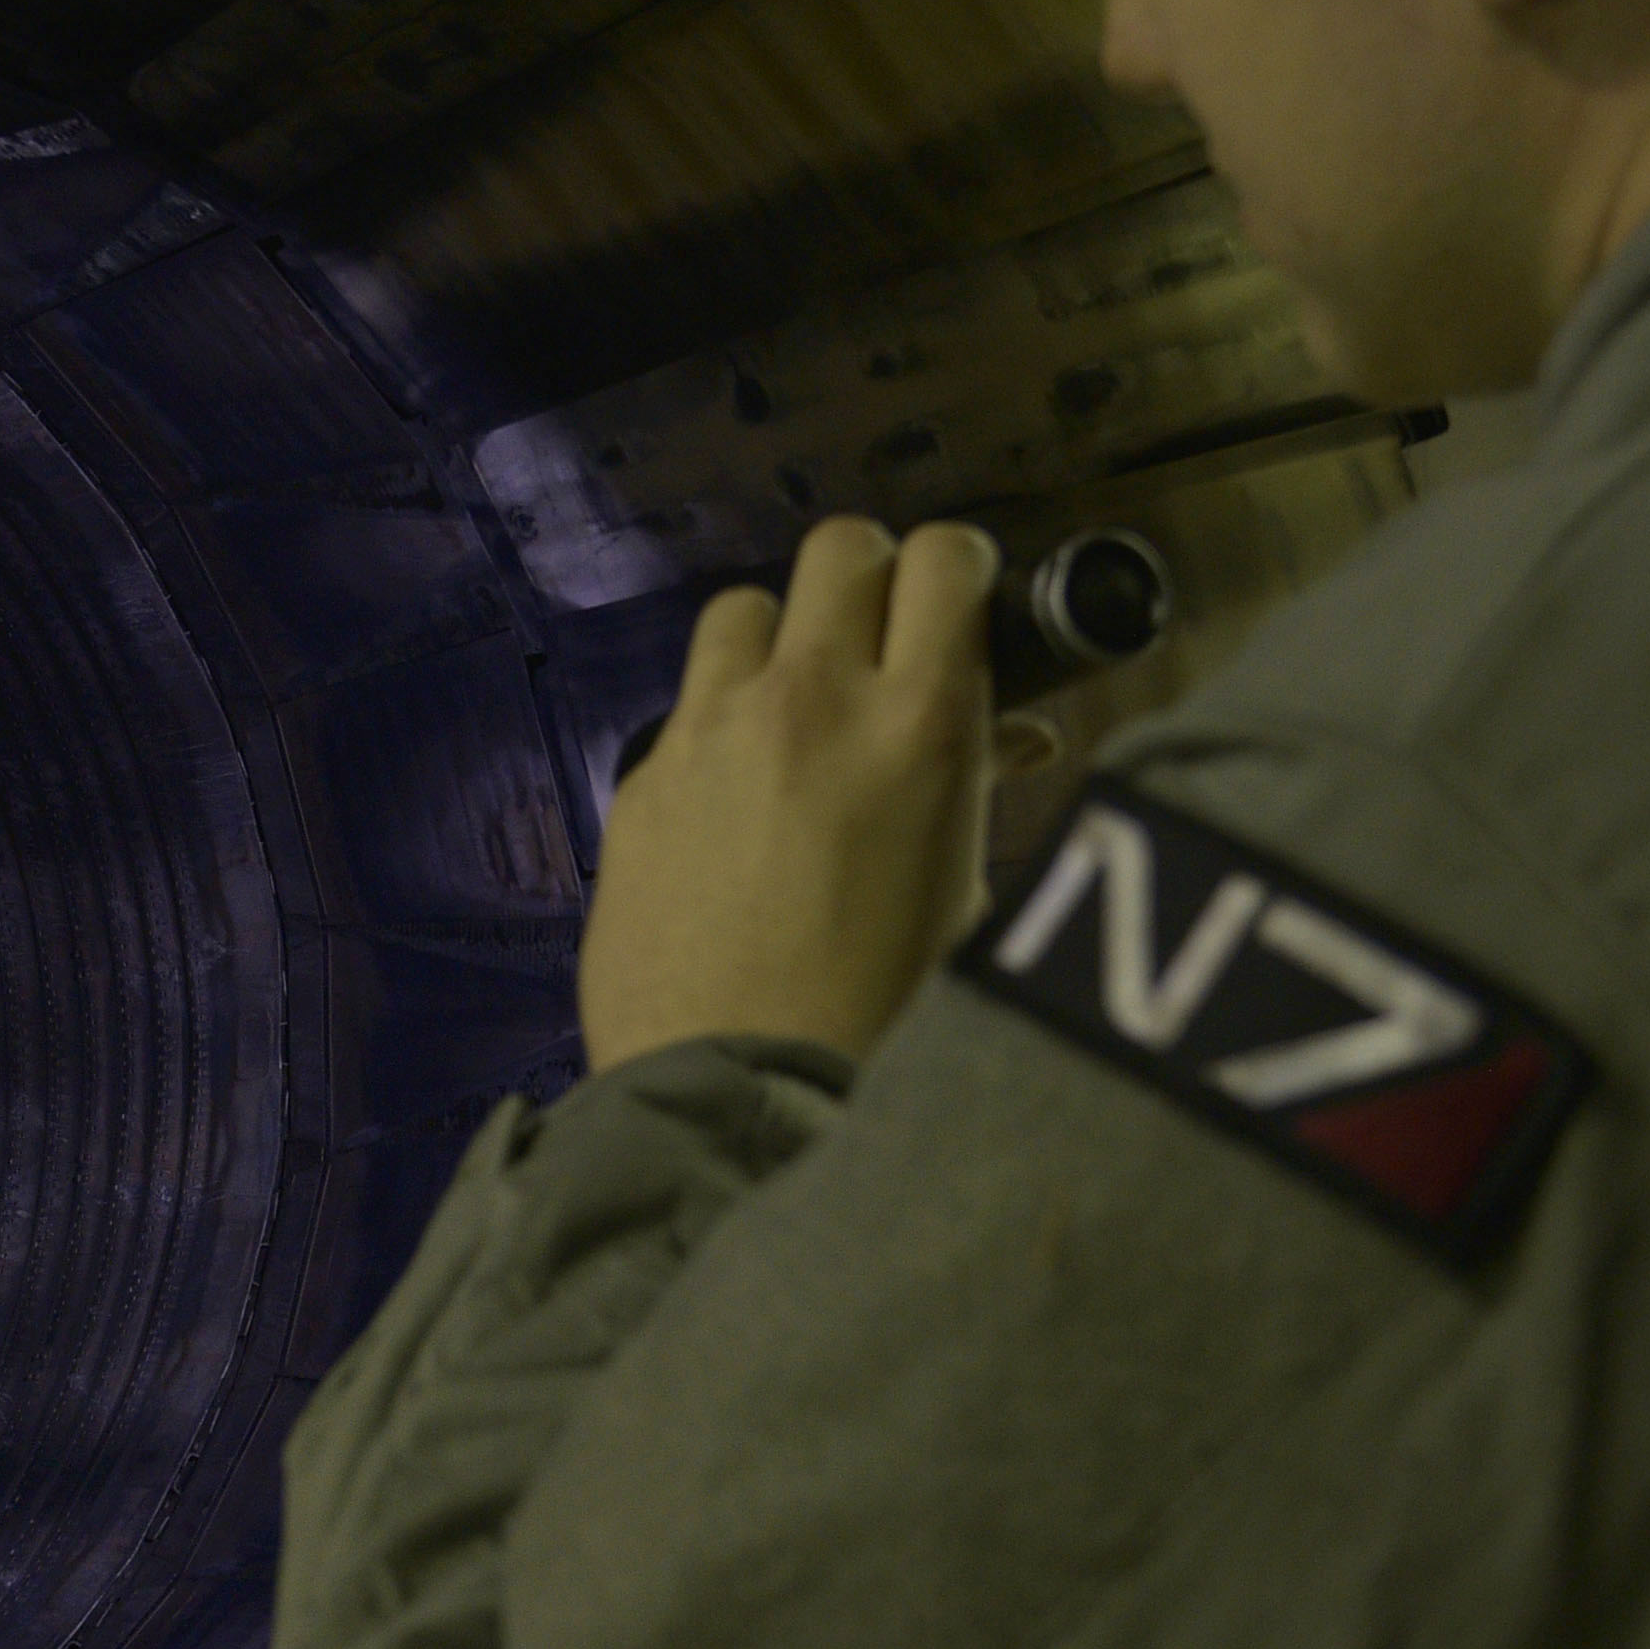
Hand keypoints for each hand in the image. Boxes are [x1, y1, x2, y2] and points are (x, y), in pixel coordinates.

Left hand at [577, 517, 1009, 1071]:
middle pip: (840, 550)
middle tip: (886, 639)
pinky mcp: (641, 783)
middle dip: (873, 580)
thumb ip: (975, 785)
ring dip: (783, 637)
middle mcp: (810, 703)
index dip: (959, 570)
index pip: (946, 561)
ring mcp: (711, 735)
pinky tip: (738, 798)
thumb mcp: (967, 893)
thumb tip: (1009, 735)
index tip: (961, 601)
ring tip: (803, 705)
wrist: (738, 1098)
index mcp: (919, 726)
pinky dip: (721, 727)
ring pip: (746, 608)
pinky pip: (686, 708)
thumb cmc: (882, 1017)